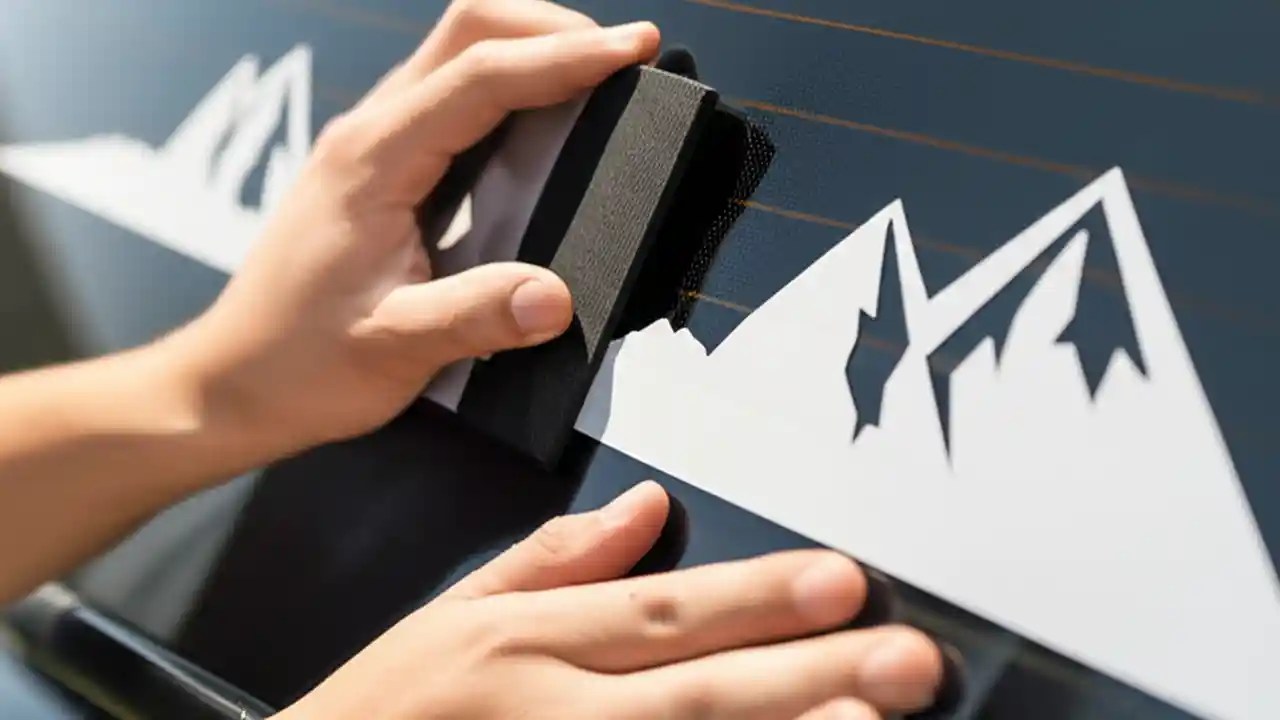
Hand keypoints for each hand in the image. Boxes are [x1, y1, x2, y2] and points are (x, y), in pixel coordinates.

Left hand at [176, 0, 659, 456]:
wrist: (236, 381)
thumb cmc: (300, 363)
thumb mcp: (394, 347)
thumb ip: (477, 317)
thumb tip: (555, 297)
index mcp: (372, 161)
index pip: (480, 77)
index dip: (563, 57)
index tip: (629, 51)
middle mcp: (369, 135)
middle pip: (466, 31)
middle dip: (550, 27)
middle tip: (621, 55)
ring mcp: (372, 145)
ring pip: (456, 53)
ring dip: (529, 50)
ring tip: (597, 76)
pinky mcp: (381, 166)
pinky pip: (450, 97)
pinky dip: (508, 89)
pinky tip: (543, 121)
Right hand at [273, 482, 944, 719]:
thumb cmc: (381, 711)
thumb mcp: (449, 613)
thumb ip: (551, 557)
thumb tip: (645, 507)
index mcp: (522, 640)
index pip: (660, 610)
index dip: (756, 596)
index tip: (842, 582)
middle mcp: (545, 707)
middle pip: (694, 688)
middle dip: (805, 673)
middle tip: (904, 659)